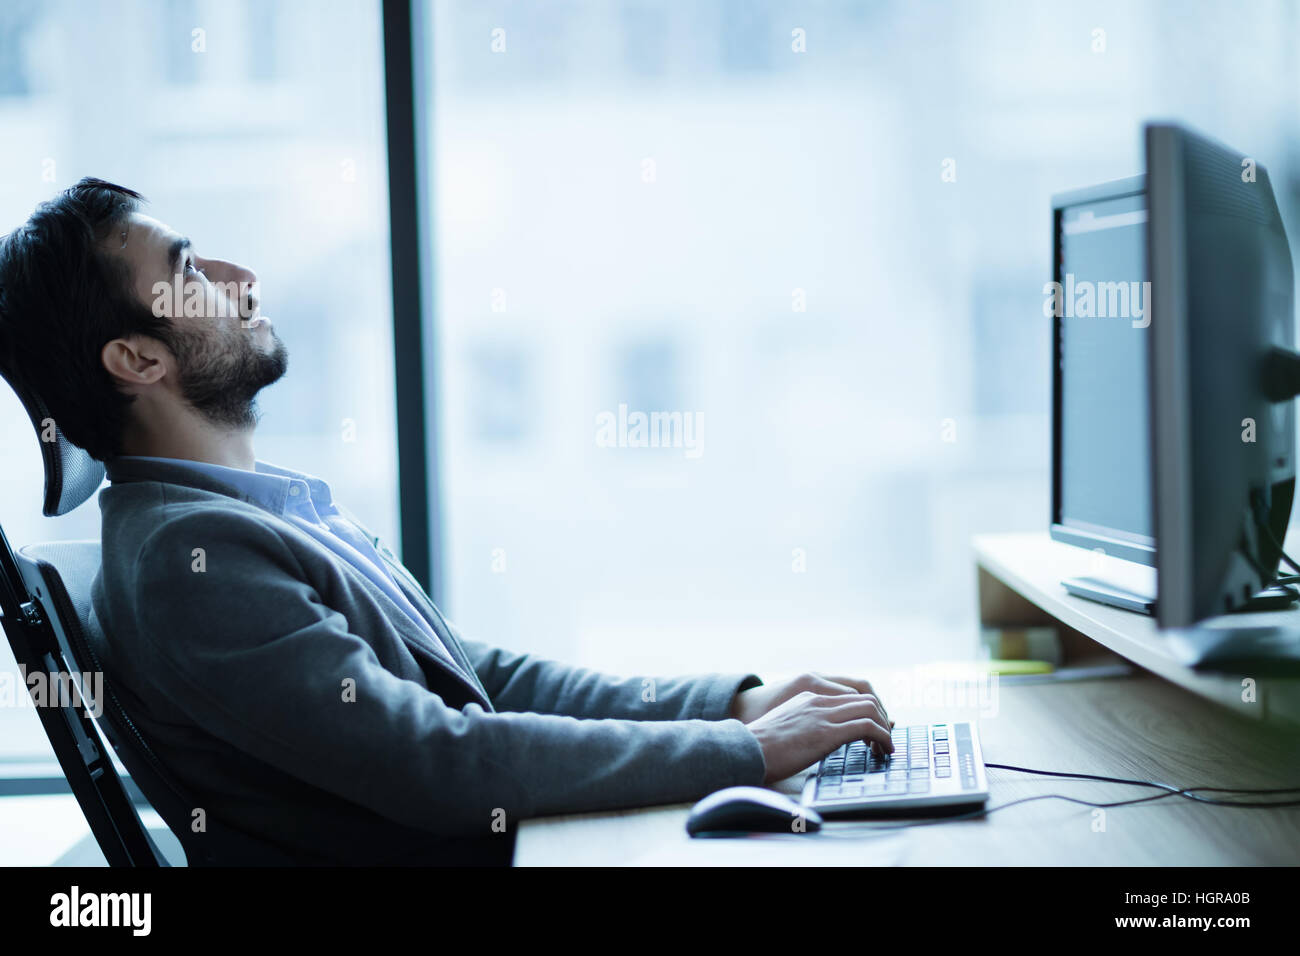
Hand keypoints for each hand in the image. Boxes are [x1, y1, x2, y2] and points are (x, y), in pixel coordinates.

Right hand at [744, 690, 894, 784]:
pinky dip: (881, 737)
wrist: (745, 750)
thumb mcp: (784, 725)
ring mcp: (822, 714)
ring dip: (884, 728)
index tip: (875, 728)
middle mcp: (817, 699)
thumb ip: (803, 724)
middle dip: (881, 717)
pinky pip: (866, 727)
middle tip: (885, 738)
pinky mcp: (827, 732)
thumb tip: (815, 740)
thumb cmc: (760, 746)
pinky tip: (883, 750)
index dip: (868, 710)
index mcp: (807, 696)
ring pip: (870, 709)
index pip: (850, 694)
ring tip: (886, 747)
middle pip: (865, 697)